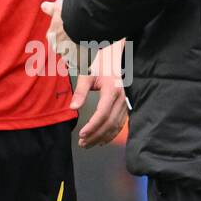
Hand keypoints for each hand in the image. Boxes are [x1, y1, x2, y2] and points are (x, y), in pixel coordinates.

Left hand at [41, 1, 127, 148]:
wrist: (118, 55)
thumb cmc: (101, 64)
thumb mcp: (88, 75)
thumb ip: (80, 92)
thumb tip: (73, 108)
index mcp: (113, 90)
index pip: (102, 114)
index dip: (92, 127)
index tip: (81, 135)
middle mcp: (122, 98)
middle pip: (109, 123)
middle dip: (95, 136)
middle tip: (82, 144)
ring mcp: (127, 102)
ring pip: (116, 125)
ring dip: (103, 137)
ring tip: (89, 144)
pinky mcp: (127, 105)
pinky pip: (121, 123)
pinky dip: (112, 133)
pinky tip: (103, 139)